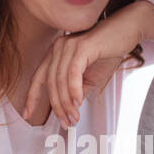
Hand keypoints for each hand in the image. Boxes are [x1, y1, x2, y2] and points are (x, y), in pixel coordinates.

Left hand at [22, 0, 153, 126]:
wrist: (127, 30)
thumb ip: (76, 91)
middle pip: (51, 83)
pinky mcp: (82, 46)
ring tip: (74, 117)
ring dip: (67, 103)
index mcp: (55, 54)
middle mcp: (58, 47)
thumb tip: (70, 109)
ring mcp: (68, 45)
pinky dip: (74, 89)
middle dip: (58, 107)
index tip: (27, 114)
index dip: (31, 97)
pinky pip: (73, 72)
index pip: (38, 78)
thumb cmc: (108, 51)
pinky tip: (78, 101)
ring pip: (60, 80)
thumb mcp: (89, 77)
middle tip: (66, 122)